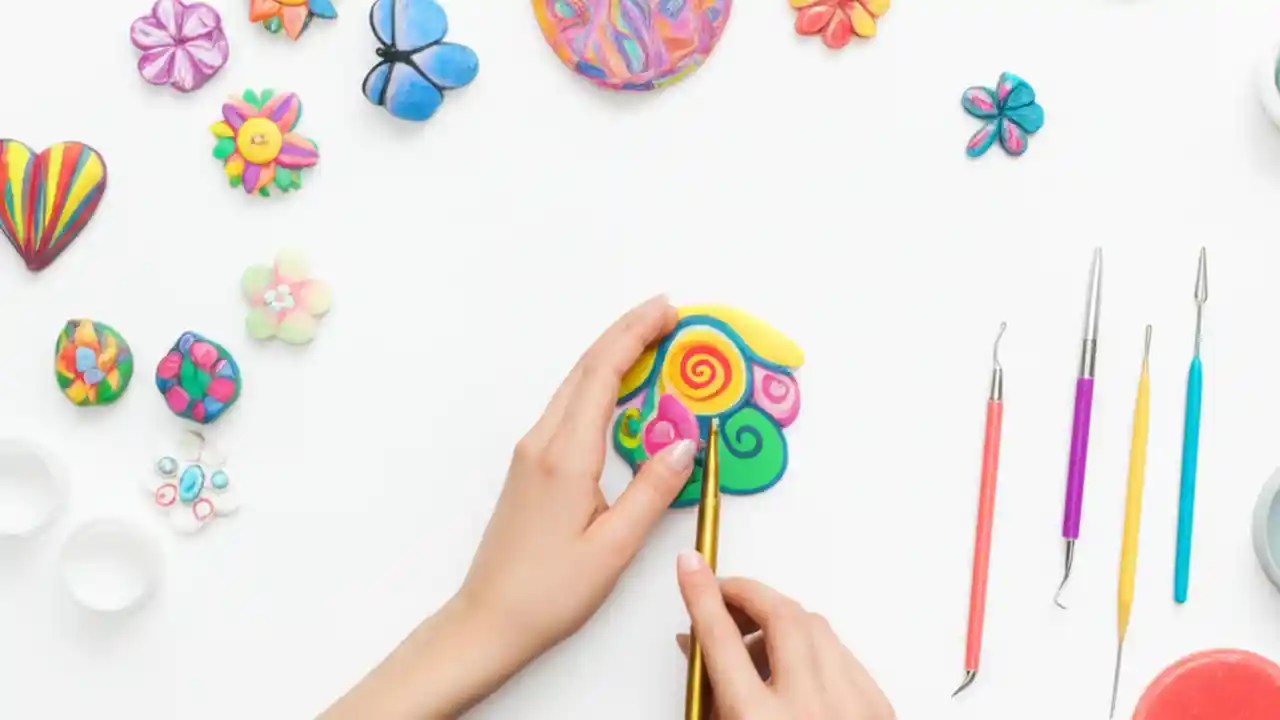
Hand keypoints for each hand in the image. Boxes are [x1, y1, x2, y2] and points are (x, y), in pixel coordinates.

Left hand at [324, 296, 694, 718]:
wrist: (488, 620)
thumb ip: (652, 490)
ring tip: (652, 342)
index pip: (603, 374)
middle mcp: (542, 443)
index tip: (668, 309)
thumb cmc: (549, 592)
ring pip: (575, 386)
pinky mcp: (530, 467)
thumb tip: (685, 441)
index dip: (635, 334)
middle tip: (668, 312)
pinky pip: (568, 409)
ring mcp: (531, 453)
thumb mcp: (614, 547)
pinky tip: (620, 392)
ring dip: (612, 357)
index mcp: (565, 456)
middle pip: (586, 368)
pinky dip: (599, 386)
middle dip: (626, 333)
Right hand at [676, 552, 894, 719]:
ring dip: (780, 623)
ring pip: (814, 627)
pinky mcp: (878, 709)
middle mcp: (808, 712)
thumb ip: (709, 692)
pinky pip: (842, 654)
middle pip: (778, 616)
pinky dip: (814, 649)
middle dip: (747, 594)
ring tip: (756, 644)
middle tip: (724, 595)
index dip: (701, 594)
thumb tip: (697, 641)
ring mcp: (851, 707)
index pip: (720, 639)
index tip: (690, 566)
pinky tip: (795, 670)